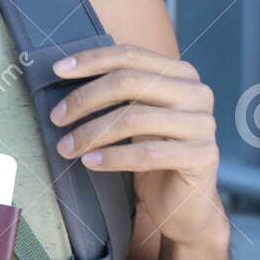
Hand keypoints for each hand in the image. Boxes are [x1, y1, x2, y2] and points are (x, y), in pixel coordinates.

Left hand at [49, 43, 224, 247]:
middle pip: (128, 83)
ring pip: (134, 118)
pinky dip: (113, 157)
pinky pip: (148, 152)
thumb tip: (63, 70)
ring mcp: (203, 124)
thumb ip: (116, 90)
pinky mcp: (203, 156)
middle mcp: (197, 92)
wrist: (183, 204)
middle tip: (56, 117)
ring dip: (91, 133)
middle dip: (85, 99)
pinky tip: (89, 162)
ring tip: (65, 147)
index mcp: (181, 73)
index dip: (91, 60)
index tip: (56, 71)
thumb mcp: (135, 115)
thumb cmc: (152, 153)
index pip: (130, 55)